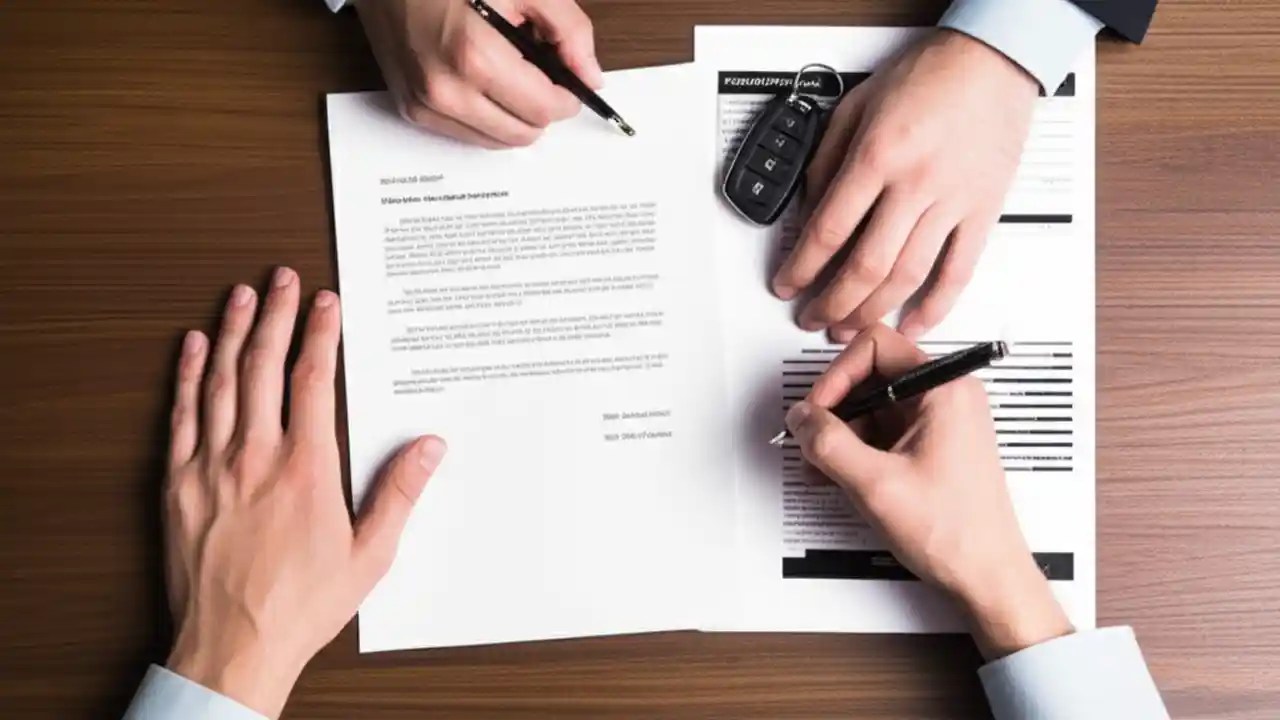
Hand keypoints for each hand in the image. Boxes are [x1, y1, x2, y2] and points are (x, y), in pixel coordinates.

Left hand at [163, 268, 446, 716]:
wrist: (233, 646)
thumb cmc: (301, 604)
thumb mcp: (371, 555)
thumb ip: (399, 493)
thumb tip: (430, 446)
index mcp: (307, 468)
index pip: (313, 380)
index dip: (319, 334)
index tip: (326, 303)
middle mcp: (256, 457)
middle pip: (263, 366)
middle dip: (275, 315)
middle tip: (281, 278)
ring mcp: (211, 467)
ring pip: (220, 381)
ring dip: (231, 332)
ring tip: (240, 295)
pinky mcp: (178, 485)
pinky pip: (181, 416)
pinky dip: (187, 376)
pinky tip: (192, 348)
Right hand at [357, 0, 600, 147]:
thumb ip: (569, 31)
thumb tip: (591, 76)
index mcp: (476, 58)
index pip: (545, 110)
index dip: (566, 94)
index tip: (565, 76)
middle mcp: (446, 91)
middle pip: (524, 134)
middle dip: (540, 107)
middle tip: (536, 70)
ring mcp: (425, 105)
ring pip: (497, 141)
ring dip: (513, 114)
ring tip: (505, 69)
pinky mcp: (411, 110)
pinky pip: (467, 133)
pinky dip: (484, 115)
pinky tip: (479, 78)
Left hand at [773, 30, 1038, 341]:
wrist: (993, 60)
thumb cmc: (929, 75)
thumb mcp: (856, 106)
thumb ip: (827, 162)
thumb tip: (808, 214)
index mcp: (878, 155)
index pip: (828, 230)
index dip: (801, 268)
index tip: (787, 285)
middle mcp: (915, 183)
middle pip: (865, 265)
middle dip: (832, 302)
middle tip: (812, 317)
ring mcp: (952, 202)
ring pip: (907, 277)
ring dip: (872, 312)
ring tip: (848, 327)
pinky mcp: (983, 212)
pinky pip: (958, 272)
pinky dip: (935, 307)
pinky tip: (913, 324)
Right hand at [784, 325, 1070, 659]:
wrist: (987, 577)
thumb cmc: (957, 533)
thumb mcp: (876, 485)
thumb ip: (829, 444)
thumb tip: (801, 418)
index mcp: (945, 390)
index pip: (875, 347)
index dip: (836, 376)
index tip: (818, 410)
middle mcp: (947, 397)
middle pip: (870, 376)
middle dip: (834, 410)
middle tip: (814, 439)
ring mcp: (940, 421)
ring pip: (872, 407)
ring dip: (841, 434)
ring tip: (823, 467)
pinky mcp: (932, 445)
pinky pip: (883, 432)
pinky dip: (856, 450)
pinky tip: (840, 476)